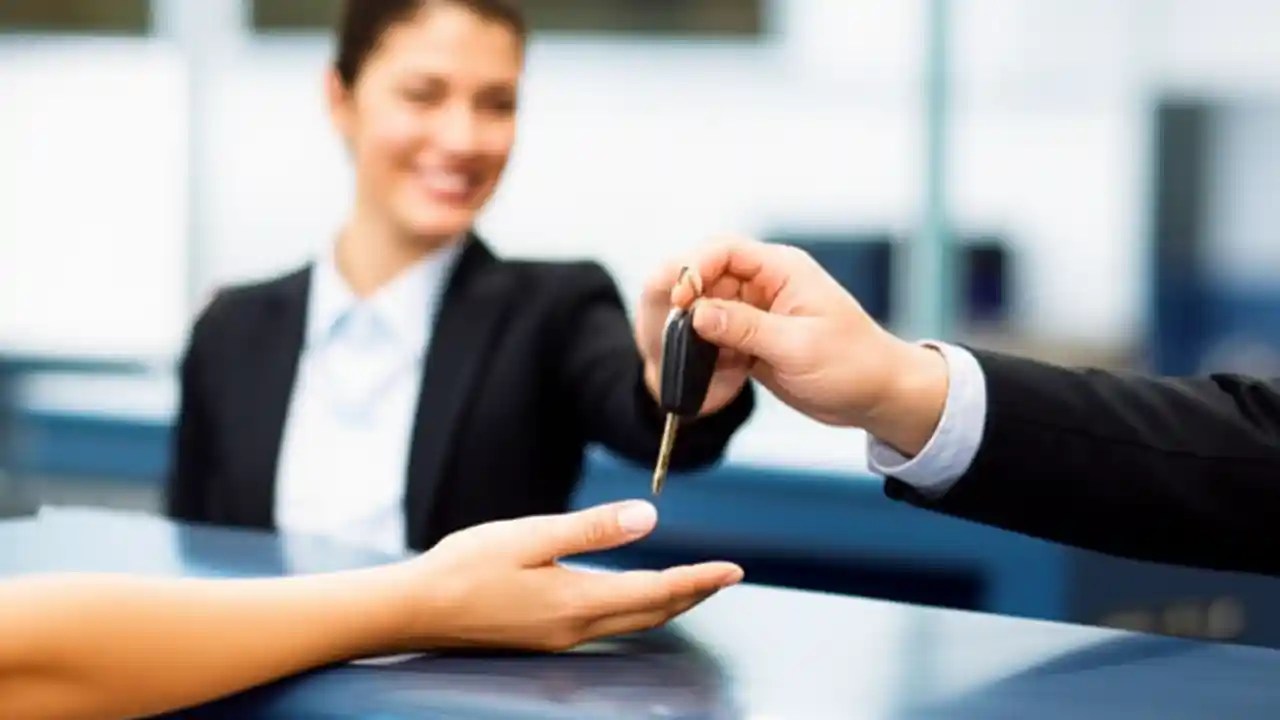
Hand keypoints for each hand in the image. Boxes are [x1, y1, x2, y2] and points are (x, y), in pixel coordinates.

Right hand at [395, 501, 742, 651]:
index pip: (658, 592)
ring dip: (668, 604)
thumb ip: (590, 529)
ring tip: (693, 585)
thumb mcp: (528, 535)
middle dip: (693, 595)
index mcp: (577, 602)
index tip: (734, 569)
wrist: (413, 609)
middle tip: (725, 577)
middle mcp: (576, 628)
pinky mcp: (544, 637)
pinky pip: (608, 625)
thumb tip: (647, 519)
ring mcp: (560, 638)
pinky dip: (636, 609)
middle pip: (653, 614)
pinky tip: (633, 596)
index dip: (699, 580)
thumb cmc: (464, 566)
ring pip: (633, 623)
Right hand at [668, 237, 948, 454]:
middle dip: (688, 302)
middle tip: (673, 330)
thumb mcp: (797, 346)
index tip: (680, 298)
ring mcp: (757, 314)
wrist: (876, 396)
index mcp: (782, 270)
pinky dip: (707, 355)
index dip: (696, 268)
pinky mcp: (753, 341)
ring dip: (695, 333)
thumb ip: (744, 328)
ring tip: (690, 357)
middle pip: (709, 278)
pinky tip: (709, 374)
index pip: (725, 250)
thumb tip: (696, 313)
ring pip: (707, 311)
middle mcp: (765, 286)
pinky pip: (716, 340)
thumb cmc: (853, 364)